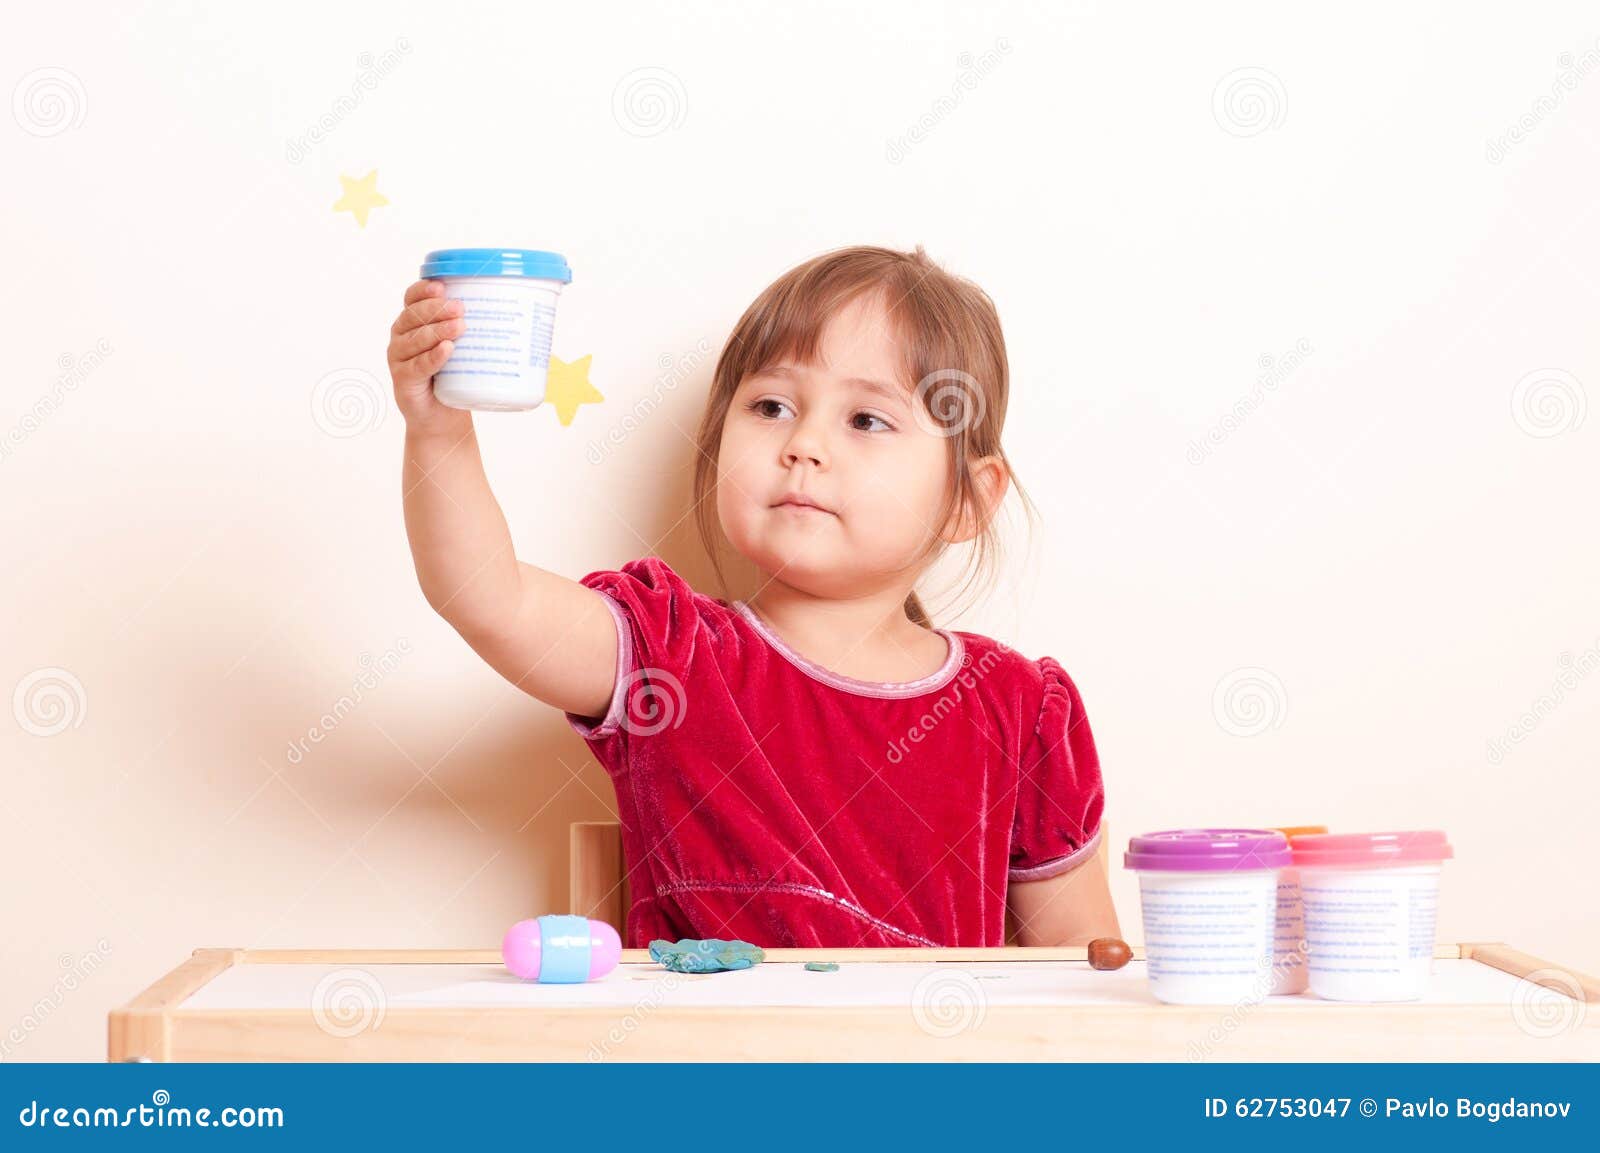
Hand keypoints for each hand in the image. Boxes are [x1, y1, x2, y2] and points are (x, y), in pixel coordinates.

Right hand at [387, 279, 470, 435]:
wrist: (442, 415)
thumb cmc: (453, 375)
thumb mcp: (462, 347)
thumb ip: (470, 328)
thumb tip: (506, 308)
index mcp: (412, 322)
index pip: (411, 298)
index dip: (423, 290)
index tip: (441, 286)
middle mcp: (401, 336)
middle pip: (413, 316)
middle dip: (437, 309)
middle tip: (460, 308)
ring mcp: (399, 358)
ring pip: (415, 339)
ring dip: (437, 331)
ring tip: (459, 327)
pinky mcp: (403, 380)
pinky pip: (418, 366)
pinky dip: (433, 357)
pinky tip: (446, 350)